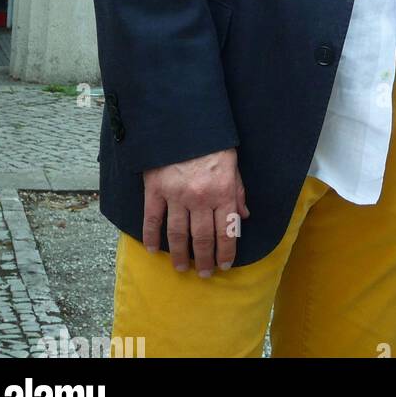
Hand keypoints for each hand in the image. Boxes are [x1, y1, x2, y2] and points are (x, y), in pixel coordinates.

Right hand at [142, 148, 249, 275]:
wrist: (184, 122)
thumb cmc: (212, 143)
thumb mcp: (233, 164)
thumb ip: (238, 191)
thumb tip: (243, 216)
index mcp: (223, 191)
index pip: (226, 230)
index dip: (226, 251)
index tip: (224, 265)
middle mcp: (201, 198)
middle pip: (202, 237)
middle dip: (204, 259)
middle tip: (203, 274)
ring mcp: (176, 195)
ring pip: (178, 234)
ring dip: (180, 254)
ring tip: (182, 267)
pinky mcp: (155, 190)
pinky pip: (152, 220)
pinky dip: (151, 237)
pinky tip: (153, 250)